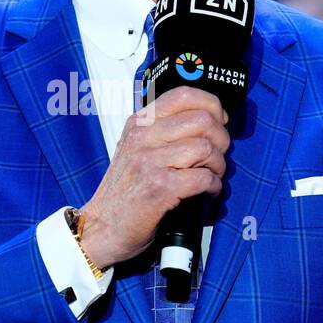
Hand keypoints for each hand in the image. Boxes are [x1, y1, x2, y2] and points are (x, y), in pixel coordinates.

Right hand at [78, 85, 228, 268]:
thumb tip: (207, 121)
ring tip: (211, 175)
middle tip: (217, 155)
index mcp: (139, 123)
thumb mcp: (136, 150)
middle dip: (221, 139)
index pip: (184, 95)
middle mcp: (142, 137)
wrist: (102, 227)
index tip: (219, 121)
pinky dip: (213, 185)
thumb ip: (164, 132)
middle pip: (202, 120)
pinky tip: (206, 191)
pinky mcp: (159, 187)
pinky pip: (203, 177)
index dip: (212, 106)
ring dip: (217, 165)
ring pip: (206, 148)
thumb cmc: (124, 192)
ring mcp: (149, 161)